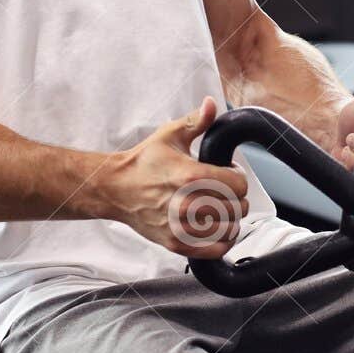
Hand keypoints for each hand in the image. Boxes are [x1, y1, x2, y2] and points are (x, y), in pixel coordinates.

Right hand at [103, 97, 249, 258]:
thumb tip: (212, 103)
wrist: (115, 189)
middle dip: (237, 197)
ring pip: (230, 229)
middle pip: (237, 207)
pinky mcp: (175, 243)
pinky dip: (224, 241)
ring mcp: (181, 227)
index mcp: (190, 175)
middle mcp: (187, 203)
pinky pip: (215, 249)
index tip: (230, 174)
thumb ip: (196, 121)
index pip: (238, 184)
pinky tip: (219, 229)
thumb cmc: (143, 162)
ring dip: (232, 219)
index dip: (238, 177)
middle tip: (226, 191)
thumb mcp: (169, 135)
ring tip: (222, 209)